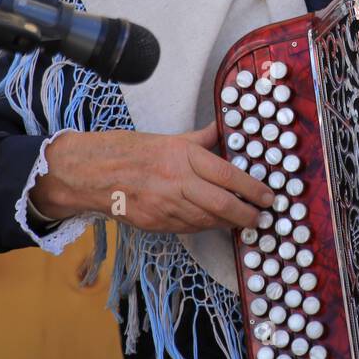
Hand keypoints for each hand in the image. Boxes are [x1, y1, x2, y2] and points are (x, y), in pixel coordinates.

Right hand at [34, 123, 273, 232]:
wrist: (90, 174)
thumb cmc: (129, 151)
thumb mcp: (168, 138)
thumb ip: (201, 139)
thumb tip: (225, 129)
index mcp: (181, 156)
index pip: (227, 174)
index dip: (252, 187)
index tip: (268, 195)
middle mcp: (176, 182)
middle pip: (222, 204)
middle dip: (247, 214)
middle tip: (262, 216)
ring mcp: (165, 206)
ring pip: (208, 220)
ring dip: (229, 222)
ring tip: (244, 220)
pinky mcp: (156, 223)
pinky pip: (189, 228)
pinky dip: (206, 226)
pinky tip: (215, 223)